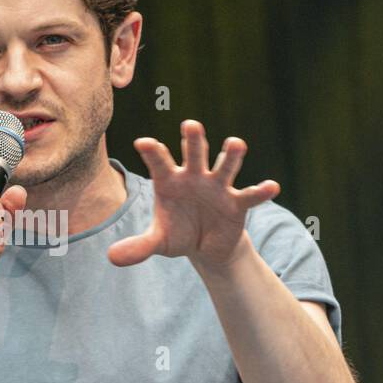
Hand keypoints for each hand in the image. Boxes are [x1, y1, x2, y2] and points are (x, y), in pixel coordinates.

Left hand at [107, 120, 279, 271]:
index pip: (159, 162)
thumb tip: (111, 257)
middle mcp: (194, 177)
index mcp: (169, 180)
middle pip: (194, 153)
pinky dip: (260, 191)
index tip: (142, 143)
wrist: (205, 246)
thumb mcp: (158, 241)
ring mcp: (217, 187)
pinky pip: (249, 195)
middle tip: (190, 125)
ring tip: (236, 143)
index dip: (152, 152)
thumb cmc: (177, 233)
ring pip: (224, 166)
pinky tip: (271, 187)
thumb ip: (138, 246)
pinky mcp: (236, 202)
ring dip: (230, 155)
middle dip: (193, 139)